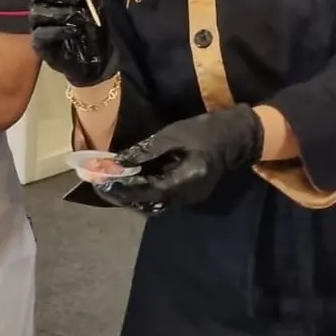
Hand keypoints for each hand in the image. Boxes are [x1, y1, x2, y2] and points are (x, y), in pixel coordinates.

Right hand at [29, 0, 117, 88]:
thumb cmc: (94, 28)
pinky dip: (59, 30)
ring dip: (63, 12)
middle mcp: (42, 4)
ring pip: (38, 11)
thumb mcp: (97, 8)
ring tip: (82, 17)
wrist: (97, 59)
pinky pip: (41, 33)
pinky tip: (74, 30)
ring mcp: (38, 25)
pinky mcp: (39, 44)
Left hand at [100, 105, 263, 211]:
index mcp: (186, 179)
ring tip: (110, 184)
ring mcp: (189, 199)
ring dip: (130, 196)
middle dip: (122, 196)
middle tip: (99, 185)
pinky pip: (160, 199)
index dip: (123, 189)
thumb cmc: (205, 130)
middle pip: (148, 204)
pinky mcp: (188, 196)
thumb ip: (145, 151)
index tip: (101, 182)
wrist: (235, 137)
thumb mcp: (173, 135)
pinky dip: (143, 192)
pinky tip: (130, 182)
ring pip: (153, 204)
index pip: (147, 191)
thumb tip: (118, 163)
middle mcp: (187, 196)